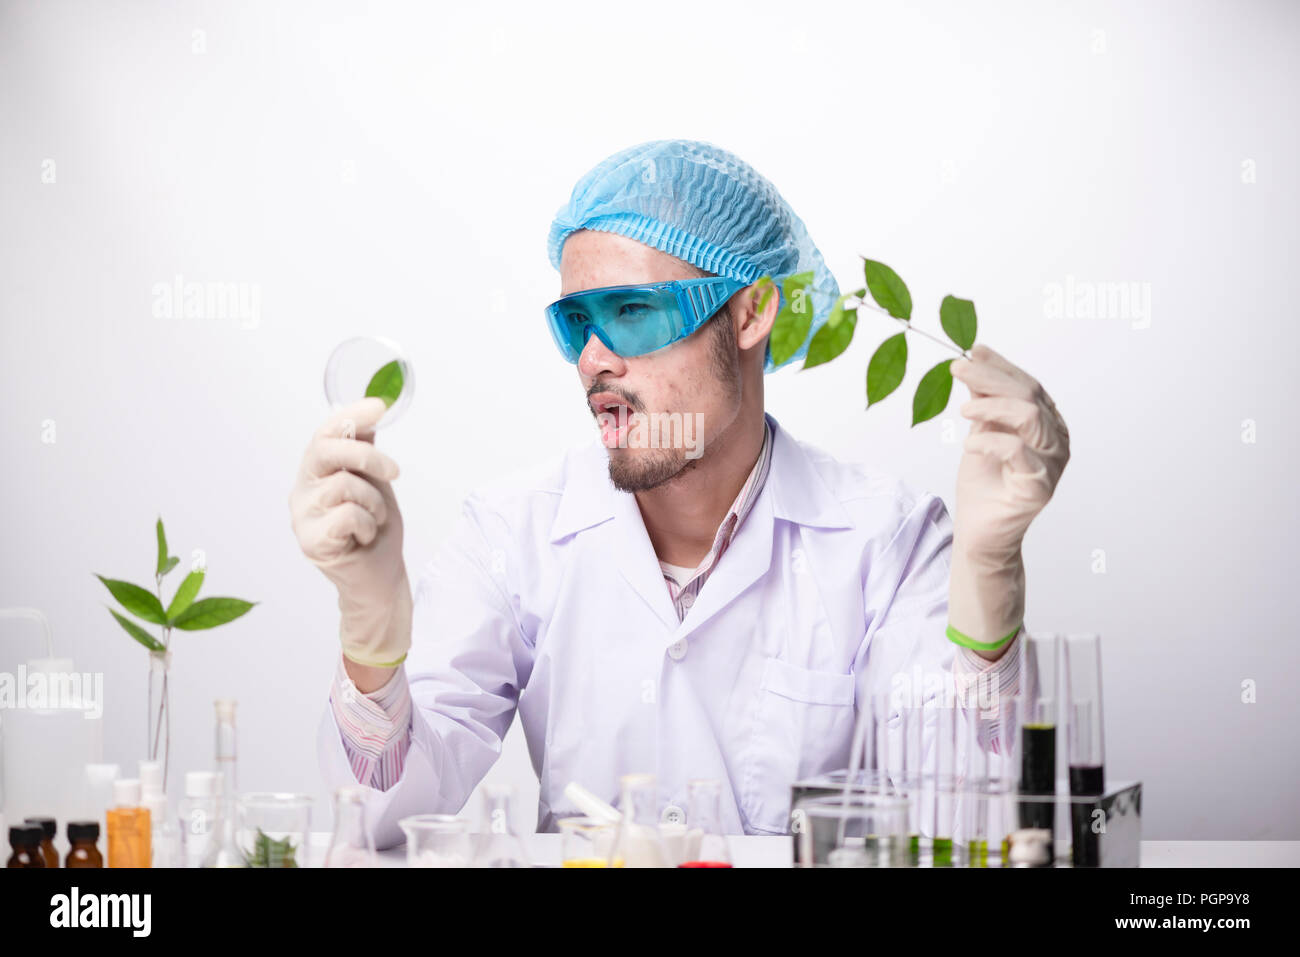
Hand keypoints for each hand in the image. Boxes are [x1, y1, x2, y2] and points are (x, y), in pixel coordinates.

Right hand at [289, 397, 411, 667]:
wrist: (381, 577)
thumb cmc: (376, 528)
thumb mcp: (375, 481)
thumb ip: (367, 448)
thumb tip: (374, 408)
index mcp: (316, 471)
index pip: (326, 432)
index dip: (352, 415)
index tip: (381, 407)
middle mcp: (302, 490)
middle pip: (326, 450)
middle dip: (367, 457)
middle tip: (394, 472)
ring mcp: (302, 516)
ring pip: (344, 486)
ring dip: (374, 504)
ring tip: (374, 520)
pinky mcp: (311, 542)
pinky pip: (347, 516)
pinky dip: (368, 525)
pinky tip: (364, 538)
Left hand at [946, 345, 1068, 651]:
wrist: (979, 529)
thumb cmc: (984, 481)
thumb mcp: (981, 429)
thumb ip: (984, 399)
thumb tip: (975, 358)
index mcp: (1048, 424)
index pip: (1028, 385)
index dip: (1000, 366)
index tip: (971, 352)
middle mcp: (1057, 441)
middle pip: (1029, 395)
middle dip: (991, 378)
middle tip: (958, 370)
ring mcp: (1053, 464)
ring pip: (1030, 417)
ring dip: (992, 406)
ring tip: (963, 410)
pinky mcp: (1039, 488)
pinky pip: (1019, 452)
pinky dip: (990, 441)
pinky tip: (970, 443)